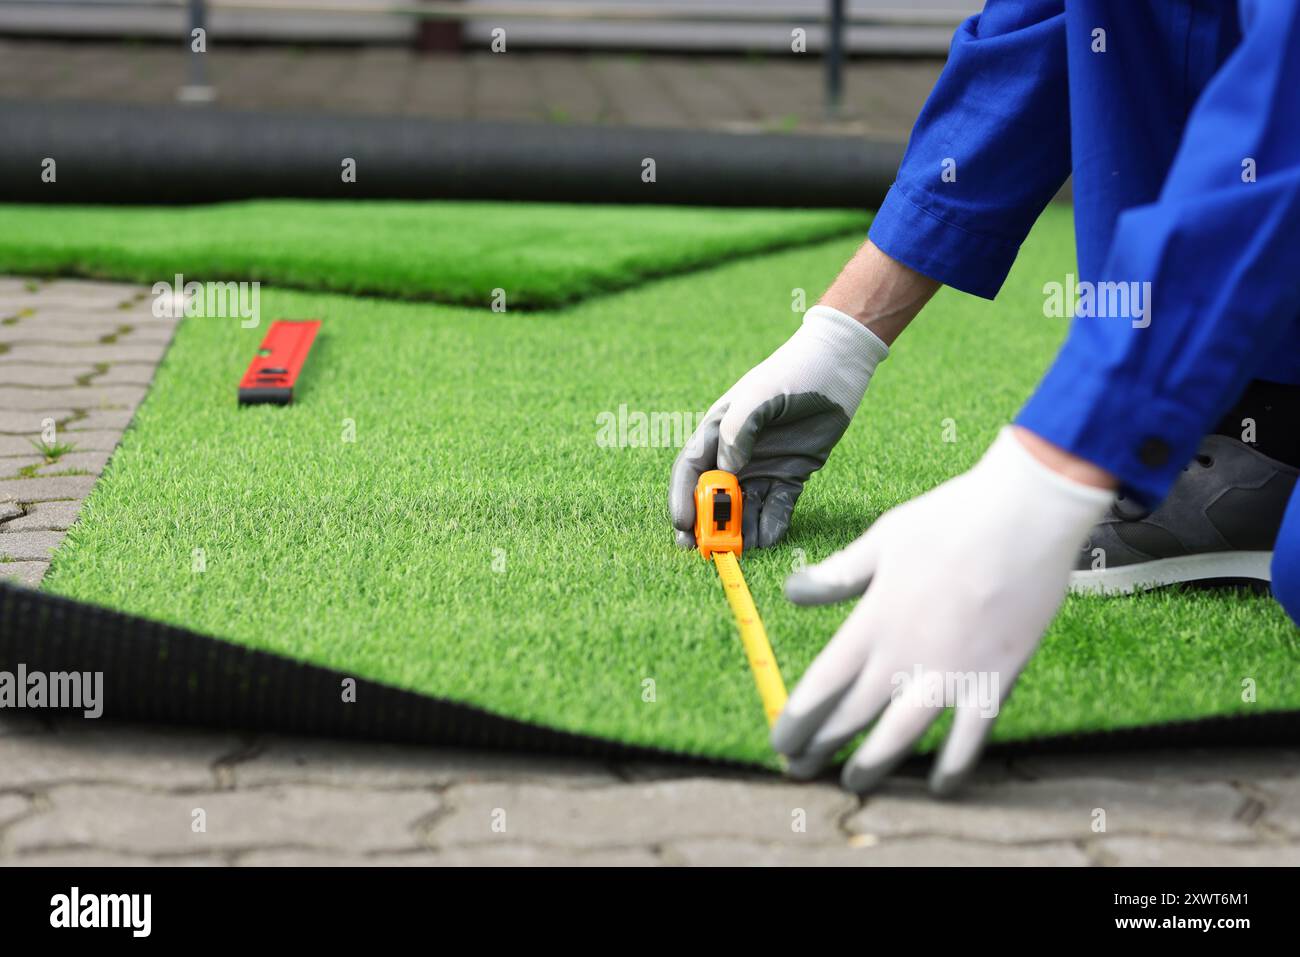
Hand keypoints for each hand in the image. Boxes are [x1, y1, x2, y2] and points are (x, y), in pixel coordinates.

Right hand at [669, 305, 888, 548]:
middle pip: (714, 495)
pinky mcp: (793, 473)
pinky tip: (770, 537)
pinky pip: (778, 505)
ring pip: (745, 506)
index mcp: (718, 429)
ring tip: (743, 551)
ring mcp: (764, 464)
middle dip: (708, 524)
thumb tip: (725, 470)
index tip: (683, 525)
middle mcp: (737, 452)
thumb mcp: (759, 393)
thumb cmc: (793, 371)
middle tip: (707, 550)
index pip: (691, 470)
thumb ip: (737, 430)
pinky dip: (772, 523)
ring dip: (741, 529)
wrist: (839, 365)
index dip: (683, 498)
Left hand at [772, 427, 1114, 794]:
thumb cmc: (951, 519)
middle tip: (800, 770)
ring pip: (901, 735)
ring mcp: (951, 673)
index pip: (821, 686)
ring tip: (852, 784)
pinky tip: (939, 786)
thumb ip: (838, 574)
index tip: (781, 743)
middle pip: (853, 716)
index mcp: (873, 623)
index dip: (798, 719)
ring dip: (873, 764)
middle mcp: (906, 656)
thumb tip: (794, 591)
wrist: (1025, 516)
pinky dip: (953, 765)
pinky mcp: (995, 679)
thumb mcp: (882, 540)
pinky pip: (970, 737)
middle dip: (822, 747)